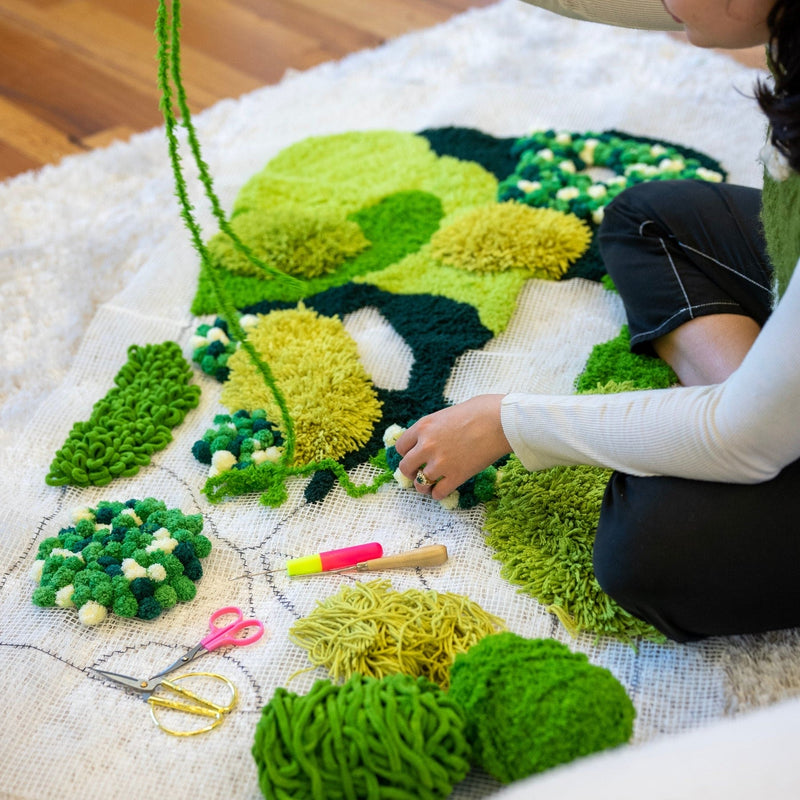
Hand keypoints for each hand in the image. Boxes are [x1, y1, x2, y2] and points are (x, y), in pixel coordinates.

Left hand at [395, 394, 510, 500]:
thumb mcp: (449, 412)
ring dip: (424, 486)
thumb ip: (437, 426)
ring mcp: (440, 463)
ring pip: (420, 484)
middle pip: (405, 467)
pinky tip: (444, 490)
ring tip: (430, 486)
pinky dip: (439, 494)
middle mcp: (426, 445)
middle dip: (411, 472)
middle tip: (419, 472)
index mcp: (423, 426)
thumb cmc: (481, 410)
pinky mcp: (456, 476)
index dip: (407, 453)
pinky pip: (438, 493)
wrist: (501, 421)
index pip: (401, 447)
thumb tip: (438, 434)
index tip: (414, 456)